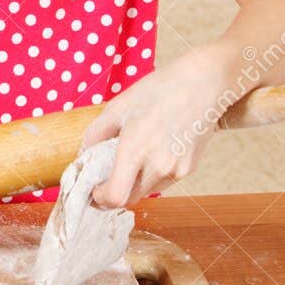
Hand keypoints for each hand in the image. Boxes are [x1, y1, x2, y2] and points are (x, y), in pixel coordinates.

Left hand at [80, 49, 223, 207]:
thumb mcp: (118, 106)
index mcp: (134, 148)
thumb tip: (83, 156)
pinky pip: (163, 181)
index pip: (115, 197)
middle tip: (108, 174)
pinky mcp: (189, 169)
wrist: (201, 85)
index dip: (100, 200)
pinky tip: (155, 148)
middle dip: (115, 191)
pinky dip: (153, 173)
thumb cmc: (158, 90)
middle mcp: (157, 165)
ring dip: (135, 182)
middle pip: (130, 198)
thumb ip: (96, 134)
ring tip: (136, 153)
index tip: (94, 190)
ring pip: (147, 190)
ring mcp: (176, 170)